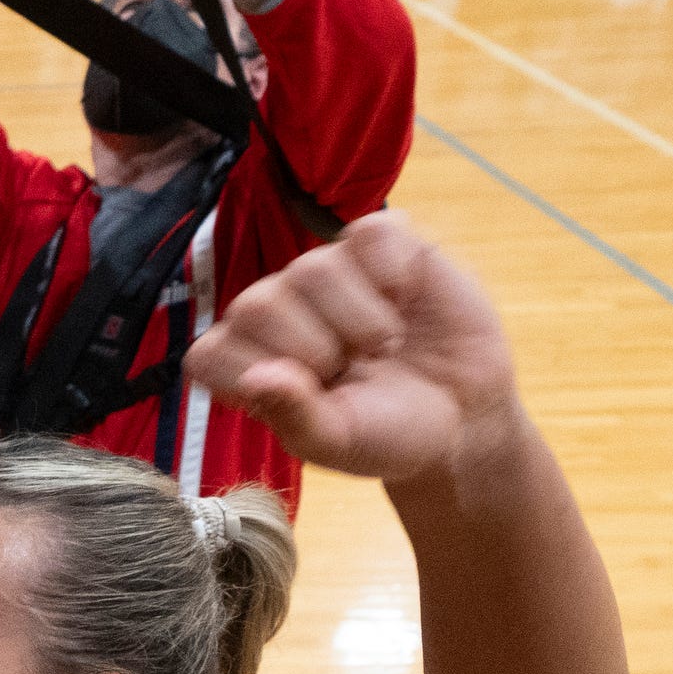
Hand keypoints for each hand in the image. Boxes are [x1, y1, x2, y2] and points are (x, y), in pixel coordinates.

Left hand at [184, 213, 518, 483]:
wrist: (463, 414)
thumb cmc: (387, 431)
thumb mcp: (336, 441)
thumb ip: (293, 413)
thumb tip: (259, 378)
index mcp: (248, 360)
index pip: (210, 354)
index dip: (260, 379)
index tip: (308, 398)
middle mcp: (277, 307)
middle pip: (259, 305)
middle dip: (313, 349)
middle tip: (350, 371)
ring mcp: (329, 271)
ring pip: (314, 268)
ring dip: (360, 321)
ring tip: (384, 347)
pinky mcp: (383, 244)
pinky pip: (370, 232)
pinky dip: (392, 270)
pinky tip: (405, 299)